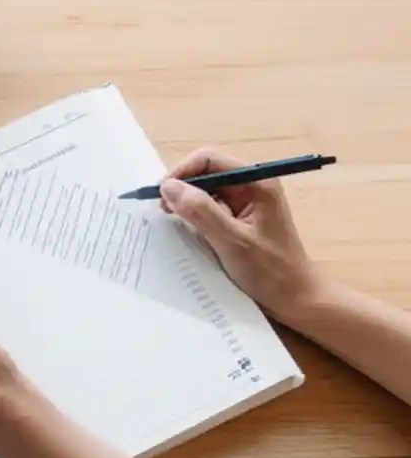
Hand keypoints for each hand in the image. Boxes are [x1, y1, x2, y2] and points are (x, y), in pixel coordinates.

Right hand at [159, 147, 321, 318]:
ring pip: (206, 189)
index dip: (182, 172)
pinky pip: (210, 207)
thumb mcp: (232, 242)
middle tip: (163, 210)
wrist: (295, 298)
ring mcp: (246, 202)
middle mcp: (252, 186)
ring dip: (187, 201)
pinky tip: (187, 229)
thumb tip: (168, 187)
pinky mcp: (240, 218)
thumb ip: (201, 211)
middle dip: (182, 186)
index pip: (210, 159)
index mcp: (257, 183)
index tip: (162, 194)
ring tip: (172, 220)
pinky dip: (195, 215)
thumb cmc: (271, 272)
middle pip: (207, 171)